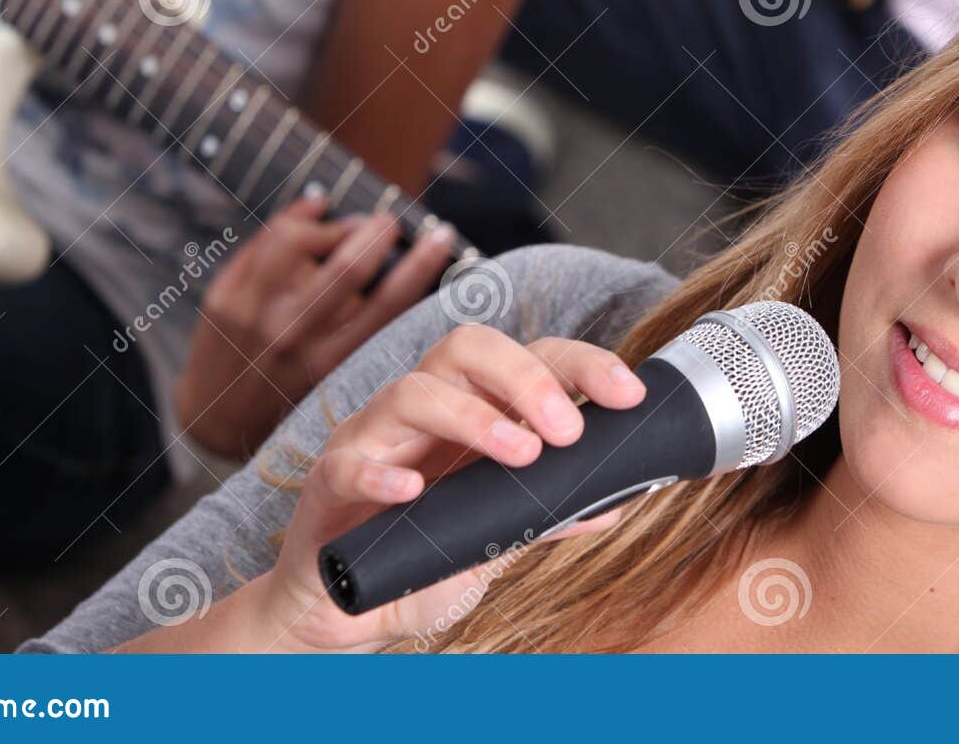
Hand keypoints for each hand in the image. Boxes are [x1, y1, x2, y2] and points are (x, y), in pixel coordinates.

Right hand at [135, 326, 647, 652]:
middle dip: (525, 378)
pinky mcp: (330, 482)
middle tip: (568, 429)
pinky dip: (381, 474)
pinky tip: (413, 492)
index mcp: (471, 410)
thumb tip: (615, 502)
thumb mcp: (493, 538)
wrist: (342, 610)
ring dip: (472, 418)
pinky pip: (349, 464)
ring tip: (521, 455)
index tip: (628, 395)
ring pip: (411, 392)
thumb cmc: (420, 557)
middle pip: (465, 349)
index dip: (580, 364)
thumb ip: (545, 514)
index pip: (526, 357)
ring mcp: (372, 439)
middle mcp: (422, 410)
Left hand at [175, 193, 457, 456]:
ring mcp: (251, 315)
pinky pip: (263, 240)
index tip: (440, 235)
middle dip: (378, 231)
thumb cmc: (293, 396)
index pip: (388, 302)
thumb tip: (405, 268)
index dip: (421, 262)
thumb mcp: (338, 380)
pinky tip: (315, 207)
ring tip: (347, 225)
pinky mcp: (224, 297)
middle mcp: (291, 339)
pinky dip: (296, 215)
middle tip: (389, 221)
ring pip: (296, 241)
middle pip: (347, 266)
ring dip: (332, 223)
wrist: (218, 420)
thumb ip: (369, 332)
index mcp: (331, 365)